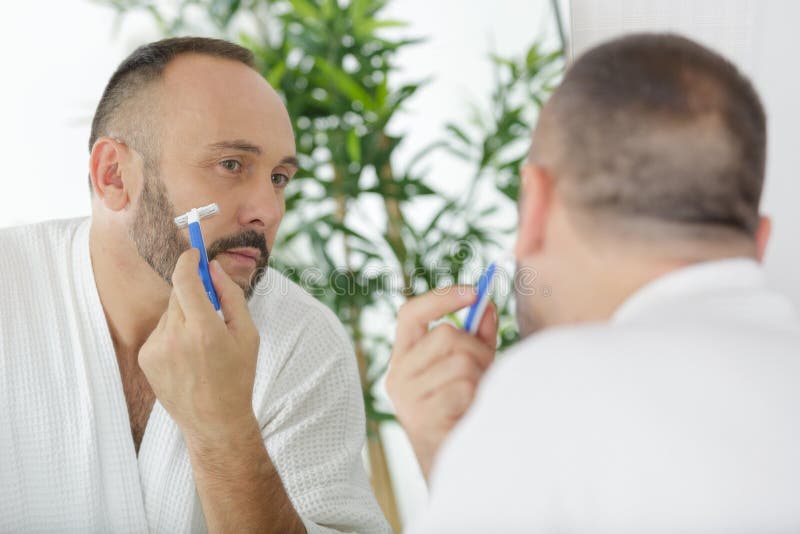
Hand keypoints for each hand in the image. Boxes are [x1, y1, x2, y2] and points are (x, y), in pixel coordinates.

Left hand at [138, 249, 260, 446]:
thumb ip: (231, 296)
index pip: (185, 279)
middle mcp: (175, 337)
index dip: (188, 260)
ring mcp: (156, 349)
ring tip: (201, 344)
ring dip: (184, 315)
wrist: (214, 421)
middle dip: (193, 291)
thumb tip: (214, 268)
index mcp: (204, 330)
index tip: (194, 254)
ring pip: (169, 312)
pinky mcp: (146, 358)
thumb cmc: (237, 377)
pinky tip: (188, 356)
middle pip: (178, 293)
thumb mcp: (248, 335)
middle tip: (211, 304)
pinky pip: (160, 331)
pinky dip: (173, 334)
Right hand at [386, 286, 497, 479]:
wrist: (453, 464)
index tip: (474, 292)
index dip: (442, 298)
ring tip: (477, 397)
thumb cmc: (462, 410)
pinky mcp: (421, 417)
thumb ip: (476, 336)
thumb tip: (487, 304)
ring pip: (460, 361)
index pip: (411, 313)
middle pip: (446, 335)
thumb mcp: (468, 367)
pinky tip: (469, 413)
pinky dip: (476, 398)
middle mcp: (397, 374)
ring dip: (480, 376)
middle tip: (486, 370)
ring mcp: (406, 397)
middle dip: (478, 348)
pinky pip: (462, 388)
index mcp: (404, 357)